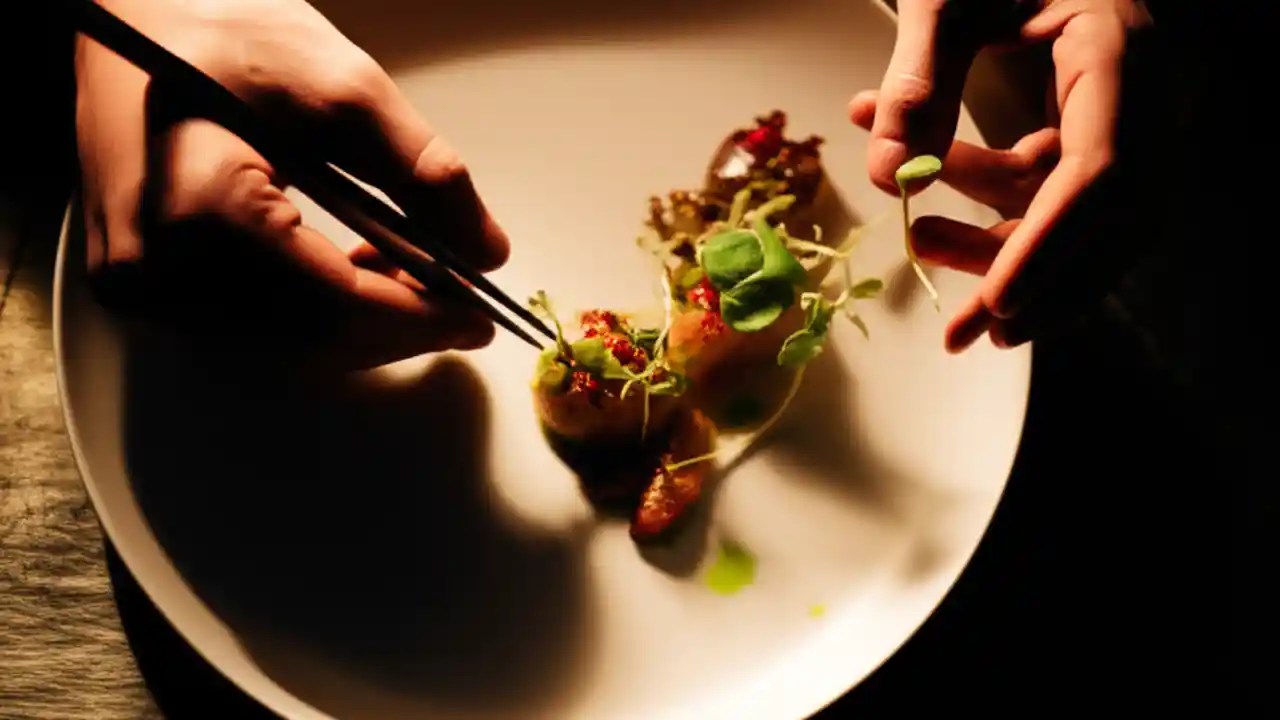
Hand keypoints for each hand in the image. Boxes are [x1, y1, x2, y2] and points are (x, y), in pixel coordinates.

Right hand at [77, 0, 508, 369]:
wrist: (121, 19)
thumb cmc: (220, 31)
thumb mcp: (342, 86)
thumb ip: (423, 173)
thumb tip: (485, 253)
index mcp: (199, 205)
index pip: (335, 302)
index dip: (419, 318)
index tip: (479, 318)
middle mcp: (154, 266)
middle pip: (309, 342)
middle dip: (395, 331)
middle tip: (460, 311)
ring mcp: (138, 284)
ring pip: (280, 350)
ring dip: (356, 330)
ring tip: (411, 288)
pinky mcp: (140, 285)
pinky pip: (246, 331)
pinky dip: (312, 320)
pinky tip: (352, 280)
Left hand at [852, 0, 1151, 351]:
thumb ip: (919, 77)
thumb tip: (888, 175)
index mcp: (1121, 53)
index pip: (1104, 173)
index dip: (1052, 246)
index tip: (1000, 301)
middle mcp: (1145, 97)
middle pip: (1110, 222)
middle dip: (1035, 281)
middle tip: (964, 332)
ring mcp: (1134, 120)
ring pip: (1085, 222)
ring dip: (1003, 247)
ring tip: (922, 244)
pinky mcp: (1106, 135)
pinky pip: (1061, 197)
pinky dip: (999, 211)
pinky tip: (931, 197)